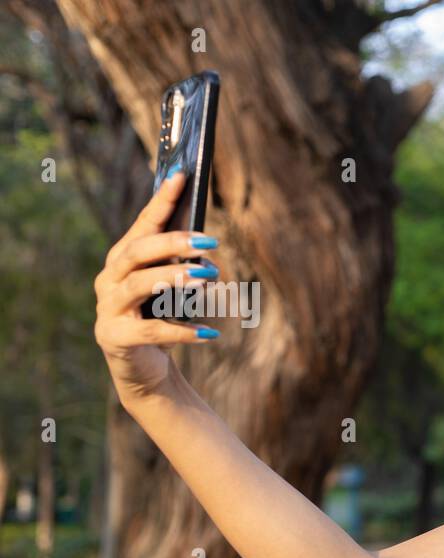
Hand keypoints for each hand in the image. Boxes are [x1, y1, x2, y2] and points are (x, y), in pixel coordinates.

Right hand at [93, 170, 220, 403]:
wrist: (143, 368)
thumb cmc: (159, 319)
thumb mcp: (170, 290)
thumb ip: (179, 266)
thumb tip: (206, 245)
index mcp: (122, 260)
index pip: (142, 224)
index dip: (161, 202)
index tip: (182, 177)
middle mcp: (109, 279)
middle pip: (137, 252)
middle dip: (173, 243)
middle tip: (209, 242)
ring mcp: (108, 309)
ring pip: (140, 286)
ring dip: (175, 278)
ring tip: (207, 277)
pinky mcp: (115, 338)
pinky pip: (151, 331)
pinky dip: (182, 332)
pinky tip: (210, 334)